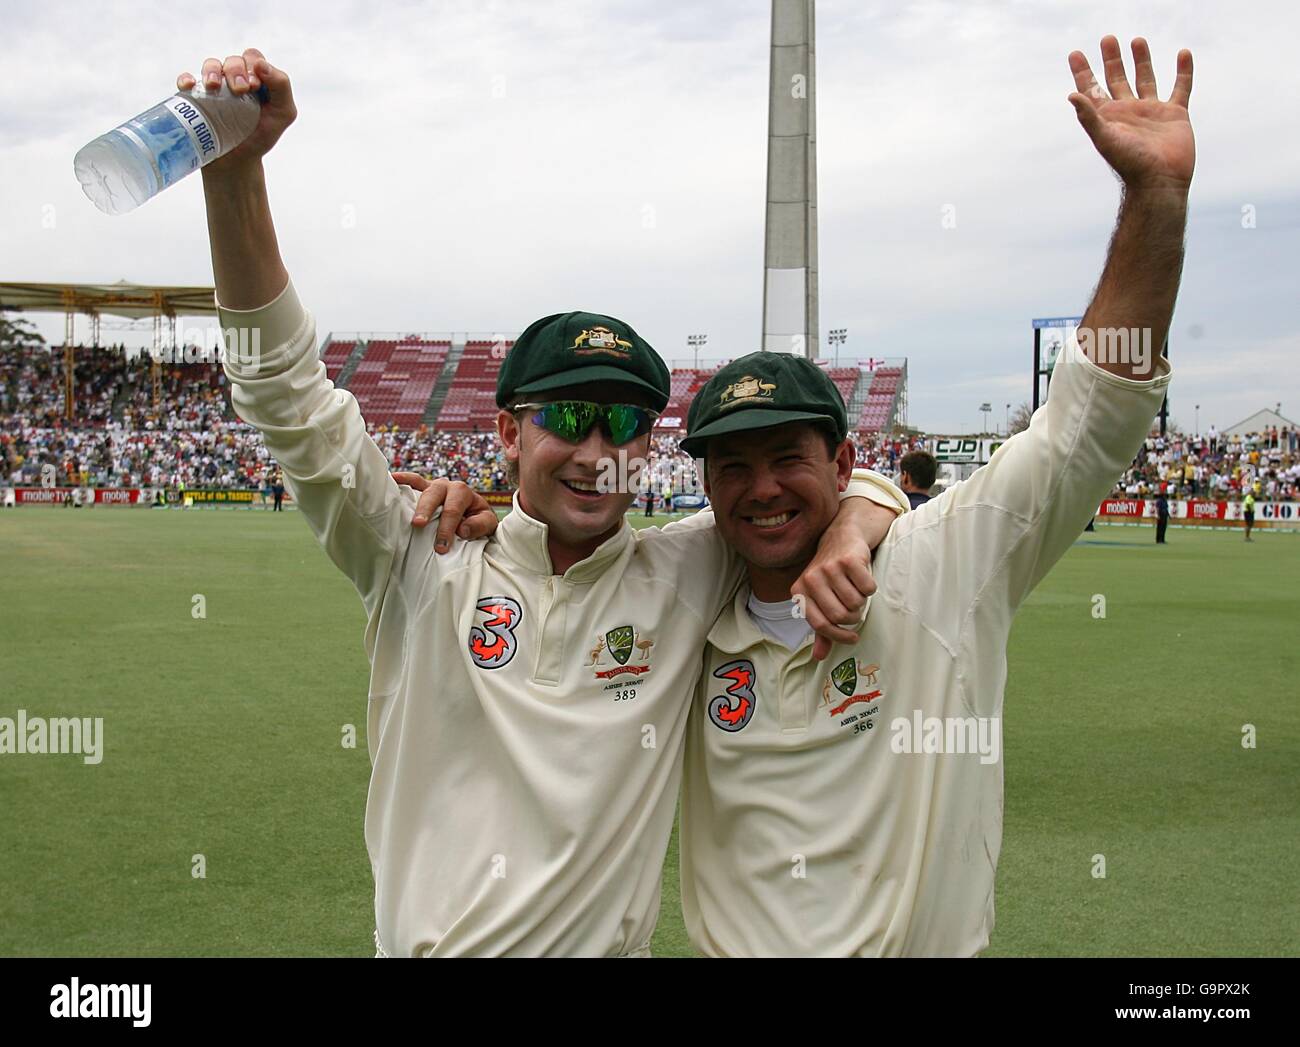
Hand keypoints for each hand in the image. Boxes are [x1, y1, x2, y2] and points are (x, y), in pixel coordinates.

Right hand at [176, 48, 297, 174]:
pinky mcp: (196, 97)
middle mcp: (234, 78)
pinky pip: (186, 80)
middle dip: (236, 70)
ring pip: (210, 65)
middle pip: (233, 60)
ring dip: (211, 71)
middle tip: (240, 90)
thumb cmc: (261, 136)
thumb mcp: (283, 114)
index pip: (252, 57)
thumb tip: (261, 64)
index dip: (253, 66)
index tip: (254, 87)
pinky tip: (189, 86)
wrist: (238, 161)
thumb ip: (282, 86)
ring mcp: (214, 87)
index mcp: (256, 78)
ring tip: (213, 86)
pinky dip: (186, 80)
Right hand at [391, 473, 498, 551]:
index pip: (453, 510)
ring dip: (415, 501)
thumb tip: (462, 530)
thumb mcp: (488, 523)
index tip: (441, 548)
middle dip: (427, 511)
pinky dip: (404, 479)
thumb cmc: (480, 520)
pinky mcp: (425, 488)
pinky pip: (415, 480)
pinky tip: (393, 479)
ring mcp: (436, 486)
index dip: (446, 529)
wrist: (476, 514)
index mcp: (464, 493)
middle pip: (435, 496)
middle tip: (418, 525)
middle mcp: (449, 486)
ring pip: (424, 489)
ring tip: (406, 513)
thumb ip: (480, 525)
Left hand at [792, 501, 891, 661]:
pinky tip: (863, 577)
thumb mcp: (821, 600)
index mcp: (799, 591)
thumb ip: (821, 629)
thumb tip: (818, 657)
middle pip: (840, 616)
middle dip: (853, 617)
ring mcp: (829, 568)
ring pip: (855, 603)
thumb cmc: (831, 575)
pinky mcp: (848, 560)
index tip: (851, 638)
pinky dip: (870, 588)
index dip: (838, 636)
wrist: (842, 536)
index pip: (819, 624)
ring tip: (856, 590)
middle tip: (856, 609)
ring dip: (862, 601)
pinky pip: (868, 588)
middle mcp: (810, 579)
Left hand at [1067, 36, 1193, 192]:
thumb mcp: (1105, 138)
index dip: (1083, 72)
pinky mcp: (1176, 114)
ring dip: (1141, 60)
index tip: (1075, 53)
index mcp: (1109, 117)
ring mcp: (1152, 112)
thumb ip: (1089, 117)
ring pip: (1146, 79)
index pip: (1091, 89)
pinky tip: (1183, 53)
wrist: (1160, 182)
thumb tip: (1071, 95)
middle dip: (1111, 60)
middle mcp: (1128, 111)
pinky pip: (1181, 86)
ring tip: (1136, 40)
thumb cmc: (1129, 164)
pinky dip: (1183, 70)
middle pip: (1117, 79)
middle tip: (1107, 39)